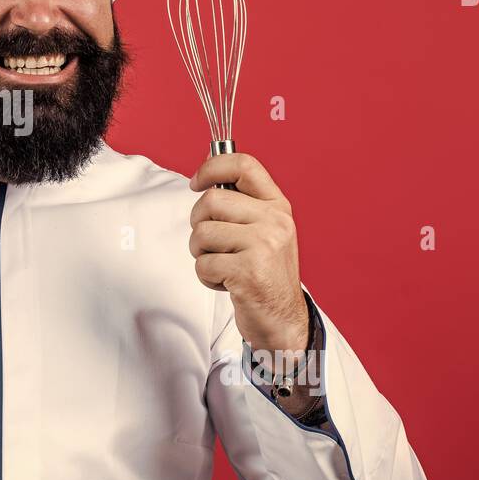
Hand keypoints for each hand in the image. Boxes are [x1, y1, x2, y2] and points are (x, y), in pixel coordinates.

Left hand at [188, 152, 307, 353]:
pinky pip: (203, 264)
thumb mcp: (262, 229)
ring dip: (201, 254)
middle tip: (211, 243)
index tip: (195, 182)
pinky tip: (227, 282)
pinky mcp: (250, 272)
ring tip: (223, 265)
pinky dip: (206, 277)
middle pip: (211, 201)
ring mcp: (264, 246)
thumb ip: (240, 199)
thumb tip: (208, 159)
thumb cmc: (264, 272)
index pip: (243, 165)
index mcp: (278, 206)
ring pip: (202, 233)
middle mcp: (275, 221)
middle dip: (198, 223)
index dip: (212, 167)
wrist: (282, 319)